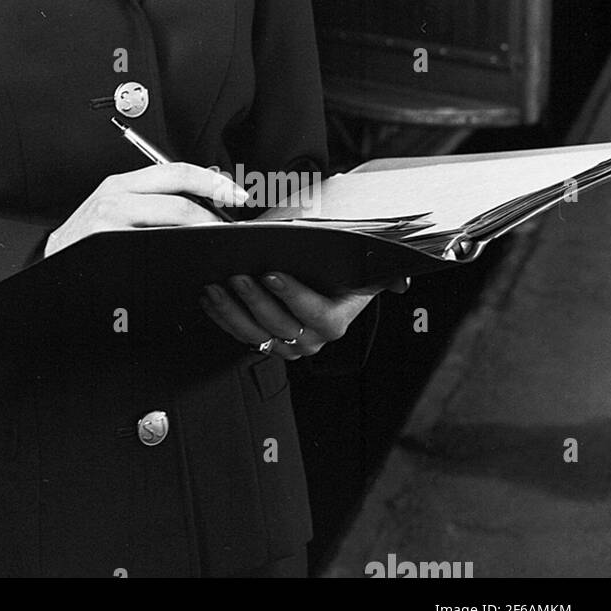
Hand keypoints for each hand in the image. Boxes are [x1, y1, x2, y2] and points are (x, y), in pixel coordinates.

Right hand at [45, 163, 248, 257]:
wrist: (50, 270)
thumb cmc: (88, 245)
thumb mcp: (114, 215)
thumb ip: (149, 206)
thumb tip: (200, 207)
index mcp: (121, 184)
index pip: (175, 171)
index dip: (210, 180)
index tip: (236, 194)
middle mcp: (115, 194)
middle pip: (178, 188)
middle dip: (213, 201)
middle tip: (234, 216)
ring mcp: (109, 216)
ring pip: (171, 212)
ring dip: (200, 225)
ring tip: (215, 238)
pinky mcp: (107, 238)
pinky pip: (154, 238)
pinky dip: (178, 245)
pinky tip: (188, 253)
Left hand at [198, 271, 410, 357]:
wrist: (319, 280)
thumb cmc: (335, 270)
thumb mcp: (361, 268)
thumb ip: (383, 272)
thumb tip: (402, 282)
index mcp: (336, 319)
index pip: (317, 315)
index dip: (293, 296)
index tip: (272, 274)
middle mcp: (311, 338)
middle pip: (280, 326)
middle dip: (255, 301)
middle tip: (237, 276)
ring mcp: (284, 342)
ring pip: (254, 334)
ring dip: (231, 311)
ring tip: (216, 287)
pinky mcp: (261, 339)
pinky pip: (238, 333)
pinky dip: (221, 316)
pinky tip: (209, 298)